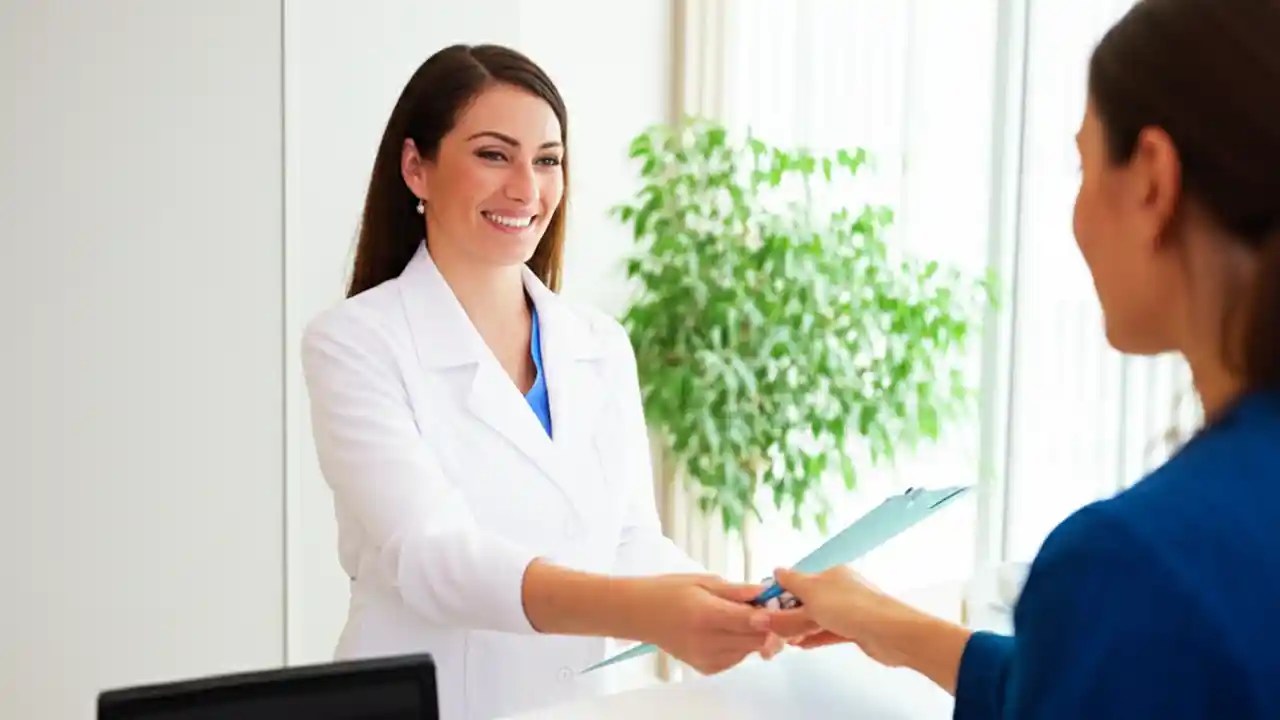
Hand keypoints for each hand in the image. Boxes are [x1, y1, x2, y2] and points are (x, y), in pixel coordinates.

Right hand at [629, 574, 777, 674]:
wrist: (641, 614)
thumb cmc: (670, 591)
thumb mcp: (702, 581)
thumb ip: (735, 591)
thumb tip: (763, 592)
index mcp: (706, 614)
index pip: (749, 621)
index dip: (769, 615)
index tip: (777, 605)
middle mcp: (707, 641)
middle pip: (755, 640)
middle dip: (767, 626)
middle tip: (765, 608)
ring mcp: (706, 658)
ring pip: (749, 651)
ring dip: (754, 635)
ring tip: (742, 617)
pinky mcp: (706, 668)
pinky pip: (736, 659)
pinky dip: (741, 646)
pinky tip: (729, 632)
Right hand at [758, 565, 919, 667]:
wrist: (889, 632)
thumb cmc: (850, 607)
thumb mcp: (812, 593)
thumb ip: (791, 584)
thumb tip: (776, 571)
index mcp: (832, 574)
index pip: (801, 580)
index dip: (783, 592)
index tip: (766, 606)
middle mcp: (841, 589)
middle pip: (809, 600)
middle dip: (790, 614)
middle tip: (772, 629)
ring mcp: (850, 610)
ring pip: (819, 618)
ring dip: (801, 627)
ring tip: (784, 640)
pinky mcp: (856, 630)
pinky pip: (829, 632)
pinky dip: (815, 637)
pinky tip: (802, 645)